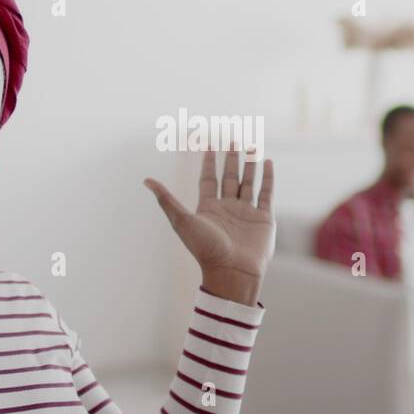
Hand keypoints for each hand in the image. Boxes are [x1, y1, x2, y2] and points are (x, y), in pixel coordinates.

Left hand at [144, 146, 275, 305]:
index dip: (208, 162)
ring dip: (250, 165)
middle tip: (232, 140)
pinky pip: (267, 194)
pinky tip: (267, 163)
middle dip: (231, 159)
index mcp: (209, 208)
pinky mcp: (264, 219)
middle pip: (229, 178)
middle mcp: (228, 208)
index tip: (208, 144)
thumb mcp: (182, 221)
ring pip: (249, 182)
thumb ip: (166, 199)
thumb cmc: (205, 249)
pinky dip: (268, 178)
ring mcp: (247, 213)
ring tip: (253, 146)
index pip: (208, 179)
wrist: (232, 273)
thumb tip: (145, 180)